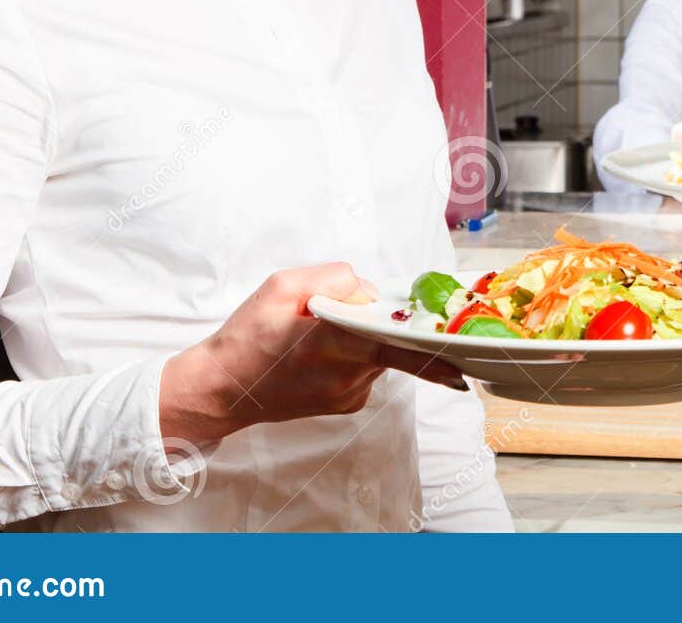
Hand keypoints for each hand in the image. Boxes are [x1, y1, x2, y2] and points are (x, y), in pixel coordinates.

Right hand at [159, 262, 466, 444]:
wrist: (221, 390)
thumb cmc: (246, 336)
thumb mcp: (281, 286)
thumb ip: (334, 278)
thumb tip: (369, 291)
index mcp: (332, 343)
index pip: (395, 343)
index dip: (430, 342)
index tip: (460, 344)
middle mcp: (347, 375)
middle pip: (393, 341)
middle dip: (391, 323)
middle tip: (368, 314)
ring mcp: (349, 394)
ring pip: (381, 352)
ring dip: (368, 336)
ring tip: (322, 333)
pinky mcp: (347, 404)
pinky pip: (369, 368)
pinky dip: (358, 354)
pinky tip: (323, 353)